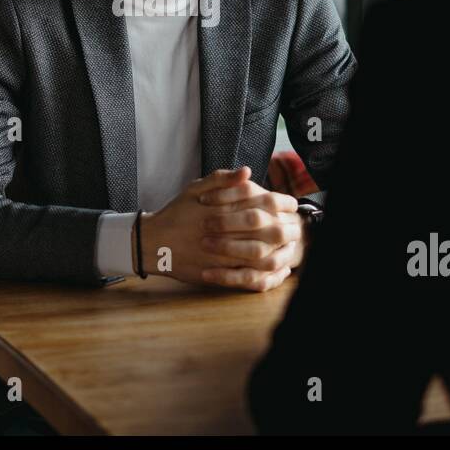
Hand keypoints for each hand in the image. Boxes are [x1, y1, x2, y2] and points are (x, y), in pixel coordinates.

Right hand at [140, 167, 288, 290]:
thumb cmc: (176, 213)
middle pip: (268, 231)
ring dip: (280, 253)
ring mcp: (221, 256)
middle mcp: (225, 232)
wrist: (152, 242)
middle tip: (296, 229)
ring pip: (261, 257)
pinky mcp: (217, 275)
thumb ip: (222, 178)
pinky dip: (265, 275)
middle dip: (286, 230)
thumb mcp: (195, 188)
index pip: (264, 203)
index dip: (283, 204)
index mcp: (223, 208)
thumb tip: (248, 171)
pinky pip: (248, 278)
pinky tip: (275, 270)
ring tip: (290, 249)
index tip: (292, 205)